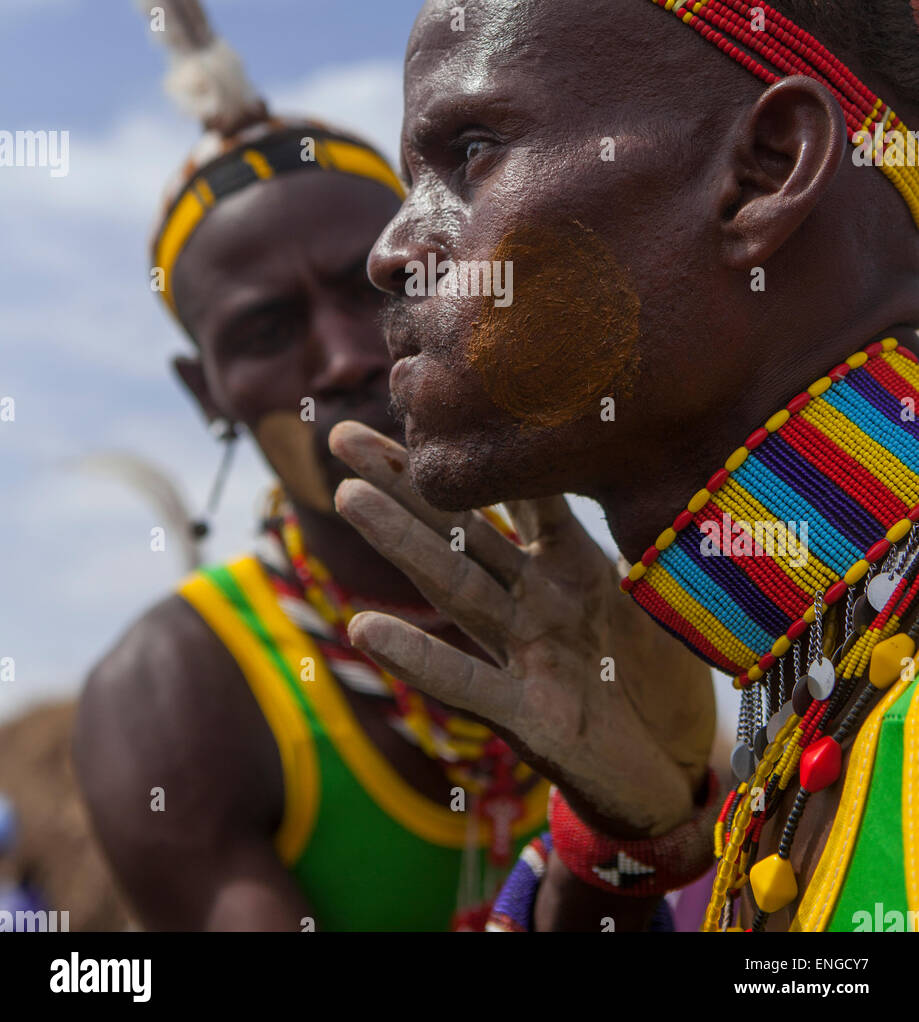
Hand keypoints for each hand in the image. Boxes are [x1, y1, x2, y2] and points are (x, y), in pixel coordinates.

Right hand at [330, 422, 714, 837]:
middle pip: (460, 531)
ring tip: (349, 496)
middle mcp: (534, 602)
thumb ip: (618, 535)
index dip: (473, 450)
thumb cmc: (654, 679)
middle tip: (342, 433)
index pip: (511, 493)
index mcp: (569, 566)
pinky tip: (365, 629)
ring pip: (456, 588)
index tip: (431, 397)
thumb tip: (611, 452)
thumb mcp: (647, 594)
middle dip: (403, 483)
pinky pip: (468, 685)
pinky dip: (419, 657)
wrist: (677, 772)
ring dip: (401, 544)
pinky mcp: (529, 719)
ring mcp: (525, 656)